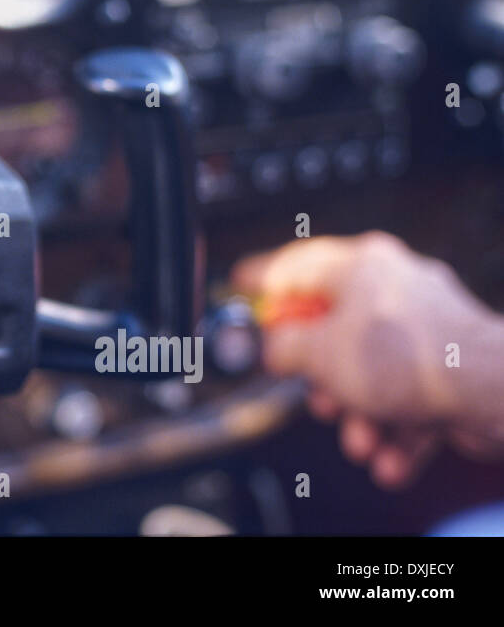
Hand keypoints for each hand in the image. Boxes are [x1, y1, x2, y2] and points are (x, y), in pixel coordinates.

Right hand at [232, 231, 503, 488]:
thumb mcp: (317, 354)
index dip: (263, 282)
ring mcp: (428, 327)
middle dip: (324, 379)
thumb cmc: (410, 359)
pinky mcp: (453, 365)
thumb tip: (273, 349)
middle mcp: (395, 287)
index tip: (242, 287)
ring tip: (360, 440)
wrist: (493, 391)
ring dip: (361, 414)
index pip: (295, 266)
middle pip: (335, 329)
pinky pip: (409, 396)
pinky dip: (395, 429)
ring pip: (374, 371)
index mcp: (360, 265)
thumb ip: (283, 347)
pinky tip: (388, 457)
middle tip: (316, 398)